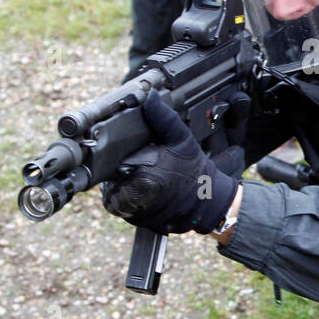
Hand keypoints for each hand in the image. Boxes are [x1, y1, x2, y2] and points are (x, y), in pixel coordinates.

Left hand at [101, 89, 237, 234]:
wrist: (208, 201)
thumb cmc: (194, 170)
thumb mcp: (182, 139)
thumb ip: (163, 119)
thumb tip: (150, 97)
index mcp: (142, 177)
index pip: (110, 164)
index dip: (115, 156)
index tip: (127, 153)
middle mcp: (135, 199)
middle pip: (110, 178)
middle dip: (119, 169)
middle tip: (136, 162)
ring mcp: (135, 213)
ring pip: (113, 194)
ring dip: (121, 185)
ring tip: (139, 176)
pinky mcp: (138, 221)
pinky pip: (122, 208)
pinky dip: (127, 198)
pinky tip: (142, 189)